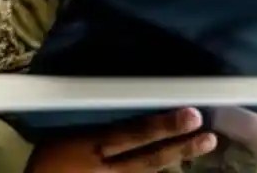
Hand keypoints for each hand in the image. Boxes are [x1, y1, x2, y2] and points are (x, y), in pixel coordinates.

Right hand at [28, 108, 217, 172]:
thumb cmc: (47, 158)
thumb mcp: (62, 133)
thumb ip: (91, 118)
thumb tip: (120, 91)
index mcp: (91, 147)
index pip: (133, 134)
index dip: (163, 126)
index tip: (191, 114)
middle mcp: (106, 170)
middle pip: (148, 159)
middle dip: (179, 147)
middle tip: (209, 135)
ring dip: (177, 159)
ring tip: (205, 144)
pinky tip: (181, 163)